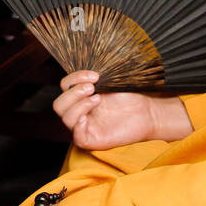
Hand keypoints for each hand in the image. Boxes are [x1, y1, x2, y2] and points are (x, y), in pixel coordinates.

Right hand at [55, 70, 191, 148]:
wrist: (146, 112)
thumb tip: (84, 65)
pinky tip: (88, 117)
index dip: (74, 78)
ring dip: (79, 105)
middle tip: (92, 87)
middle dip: (73, 93)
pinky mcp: (93, 140)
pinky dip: (78, 126)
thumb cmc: (129, 98)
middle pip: (59, 105)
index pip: (65, 87)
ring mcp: (85, 127)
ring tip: (97, 99)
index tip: (94, 75)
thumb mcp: (109, 82)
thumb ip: (94, 76)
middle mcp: (79, 112)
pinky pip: (77, 137)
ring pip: (66, 118)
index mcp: (81, 97)